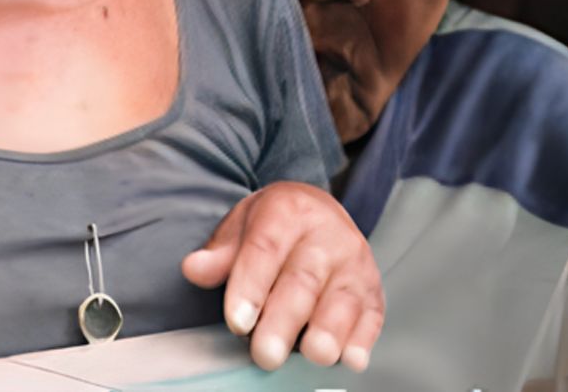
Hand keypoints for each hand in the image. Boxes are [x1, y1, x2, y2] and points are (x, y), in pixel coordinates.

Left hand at [182, 182, 383, 372]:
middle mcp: (326, 234)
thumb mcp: (242, 226)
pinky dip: (363, 338)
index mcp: (286, 211)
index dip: (251, 286)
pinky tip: (351, 358)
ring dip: (329, 330)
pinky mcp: (373, 289)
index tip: (237, 321)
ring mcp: (354, 262)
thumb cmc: (274, 226)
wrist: (318, 210)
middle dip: (284, 319)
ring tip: (313, 355)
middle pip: (303, 279)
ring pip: (342, 298)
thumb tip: (193, 269)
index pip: (265, 248)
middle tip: (265, 353)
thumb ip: (220, 253)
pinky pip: (371, 314)